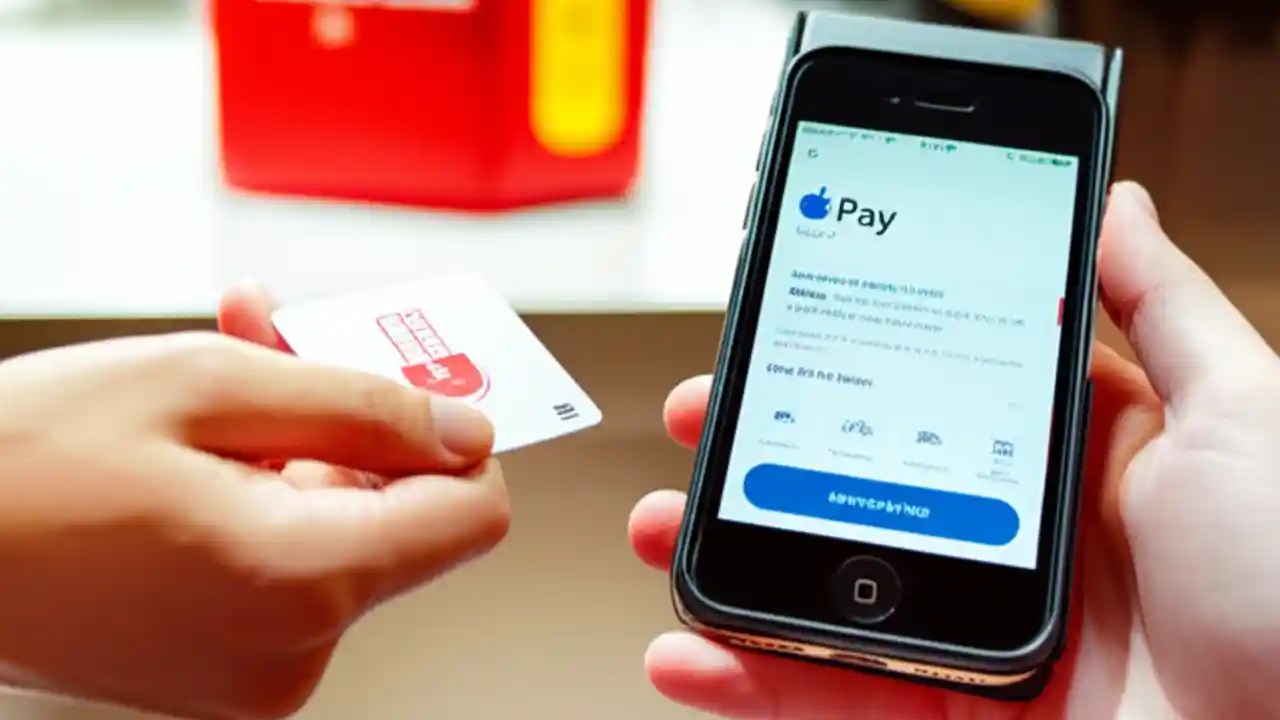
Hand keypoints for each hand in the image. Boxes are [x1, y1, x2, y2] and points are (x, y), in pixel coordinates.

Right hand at [0, 330, 509, 718]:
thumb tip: (464, 431)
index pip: (471, 517)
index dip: (457, 438)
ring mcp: (253, 672)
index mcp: (302, 582)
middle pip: (400, 518)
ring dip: (298, 444)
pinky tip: (203, 440)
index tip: (414, 384)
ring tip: (228, 372)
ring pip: (339, 532)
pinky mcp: (219, 669)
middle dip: (355, 421)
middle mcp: (290, 650)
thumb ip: (363, 406)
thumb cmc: (19, 464)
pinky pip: (287, 566)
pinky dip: (264, 493)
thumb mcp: (206, 387)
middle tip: (285, 343)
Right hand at [629, 182, 1279, 718]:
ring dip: (727, 563)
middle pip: (852, 489)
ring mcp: (976, 630)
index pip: (923, 395)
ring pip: (823, 590)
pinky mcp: (957, 714)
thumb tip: (1114, 207)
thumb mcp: (1241, 417)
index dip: (840, 367)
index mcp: (1066, 465)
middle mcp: (1011, 543)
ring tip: (664, 531)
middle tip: (694, 428)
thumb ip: (1165, 313)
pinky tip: (689, 651)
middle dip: (757, 459)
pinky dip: (750, 679)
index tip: (771, 341)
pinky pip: (833, 696)